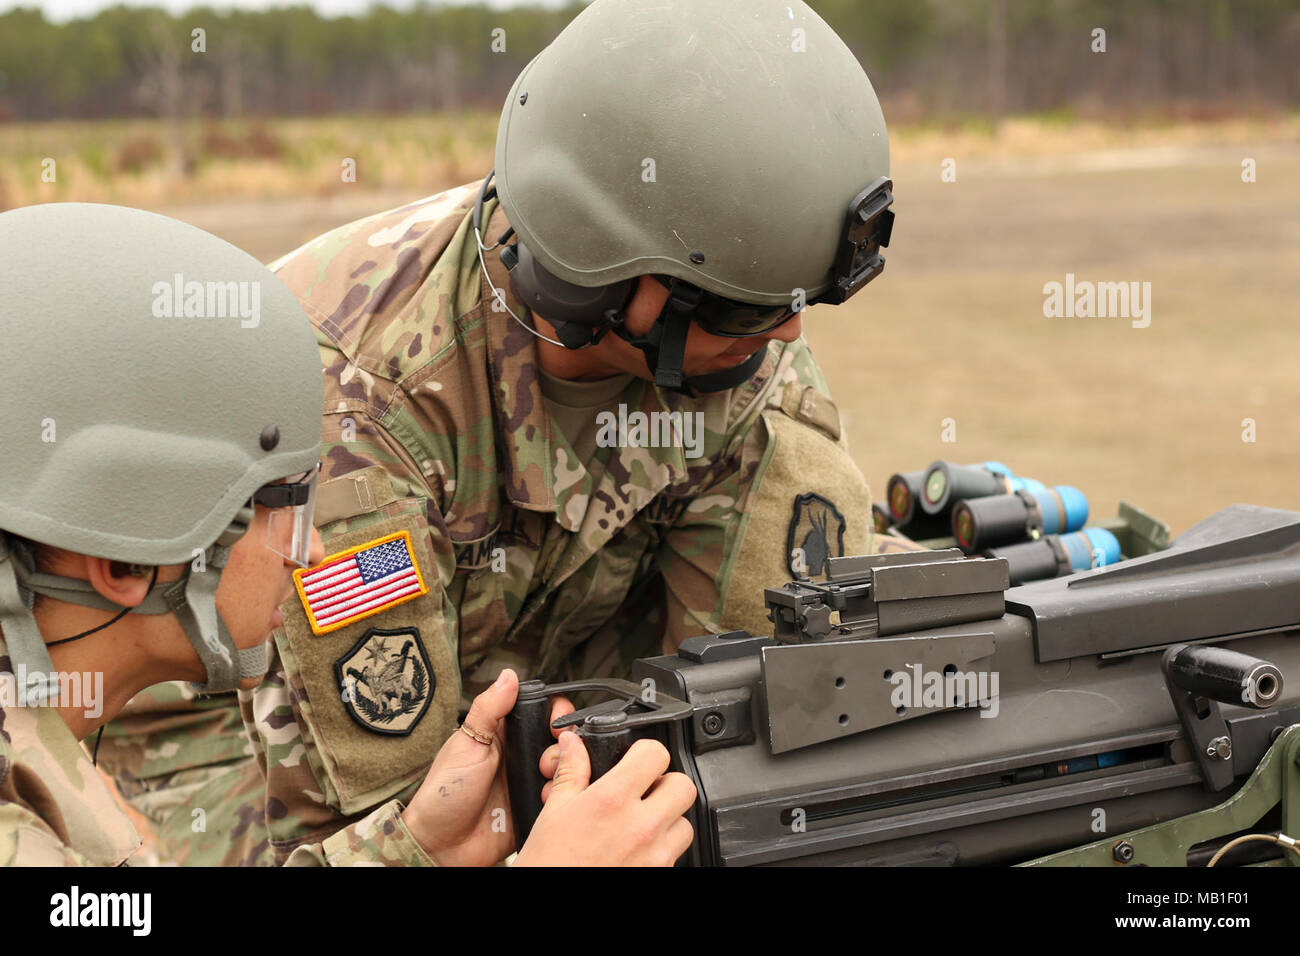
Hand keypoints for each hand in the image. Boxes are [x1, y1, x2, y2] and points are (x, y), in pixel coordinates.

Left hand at [399, 669, 565, 866]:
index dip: (554, 712)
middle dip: (564, 743)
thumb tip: (509, 676)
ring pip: (567, 766)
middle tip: (547, 756)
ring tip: (543, 777)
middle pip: (560, 738)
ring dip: (564, 768)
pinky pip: (562, 796)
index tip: (555, 721)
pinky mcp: (536, 807)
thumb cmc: (444, 795)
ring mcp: (529, 782)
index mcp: (503, 735)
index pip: (540, 712)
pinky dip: (561, 794)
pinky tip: (544, 796)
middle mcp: (520, 756)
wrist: (441, 846)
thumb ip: (489, 710)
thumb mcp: (465, 745)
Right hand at [513, 733, 695, 866]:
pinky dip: (661, 849)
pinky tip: (636, 849)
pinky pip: (676, 855)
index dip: (645, 752)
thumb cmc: (549, 864)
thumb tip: (572, 744)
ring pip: (685, 824)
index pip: (655, 754)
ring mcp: (654, 856)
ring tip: (640, 824)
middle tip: (644, 791)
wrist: (551, 906)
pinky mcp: (659, 876)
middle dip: (665, 784)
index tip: (635, 758)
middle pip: (683, 785)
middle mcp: (640, 826)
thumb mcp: (554, 811)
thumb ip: (570, 772)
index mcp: (613, 800)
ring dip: (668, 820)